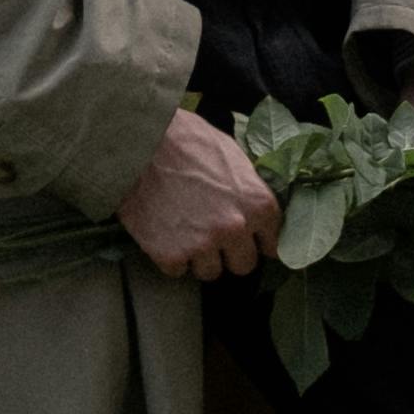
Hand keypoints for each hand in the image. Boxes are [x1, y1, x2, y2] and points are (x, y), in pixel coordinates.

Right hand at [118, 106, 283, 281]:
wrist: (139, 142)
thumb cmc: (187, 141)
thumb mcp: (232, 155)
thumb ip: (249, 190)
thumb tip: (257, 212)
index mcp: (258, 205)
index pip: (273, 245)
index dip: (256, 240)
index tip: (245, 237)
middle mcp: (235, 229)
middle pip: (244, 265)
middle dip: (229, 253)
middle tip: (211, 234)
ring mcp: (203, 245)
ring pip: (210, 272)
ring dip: (199, 257)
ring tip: (183, 230)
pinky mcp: (170, 255)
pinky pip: (177, 271)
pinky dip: (170, 256)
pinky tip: (162, 232)